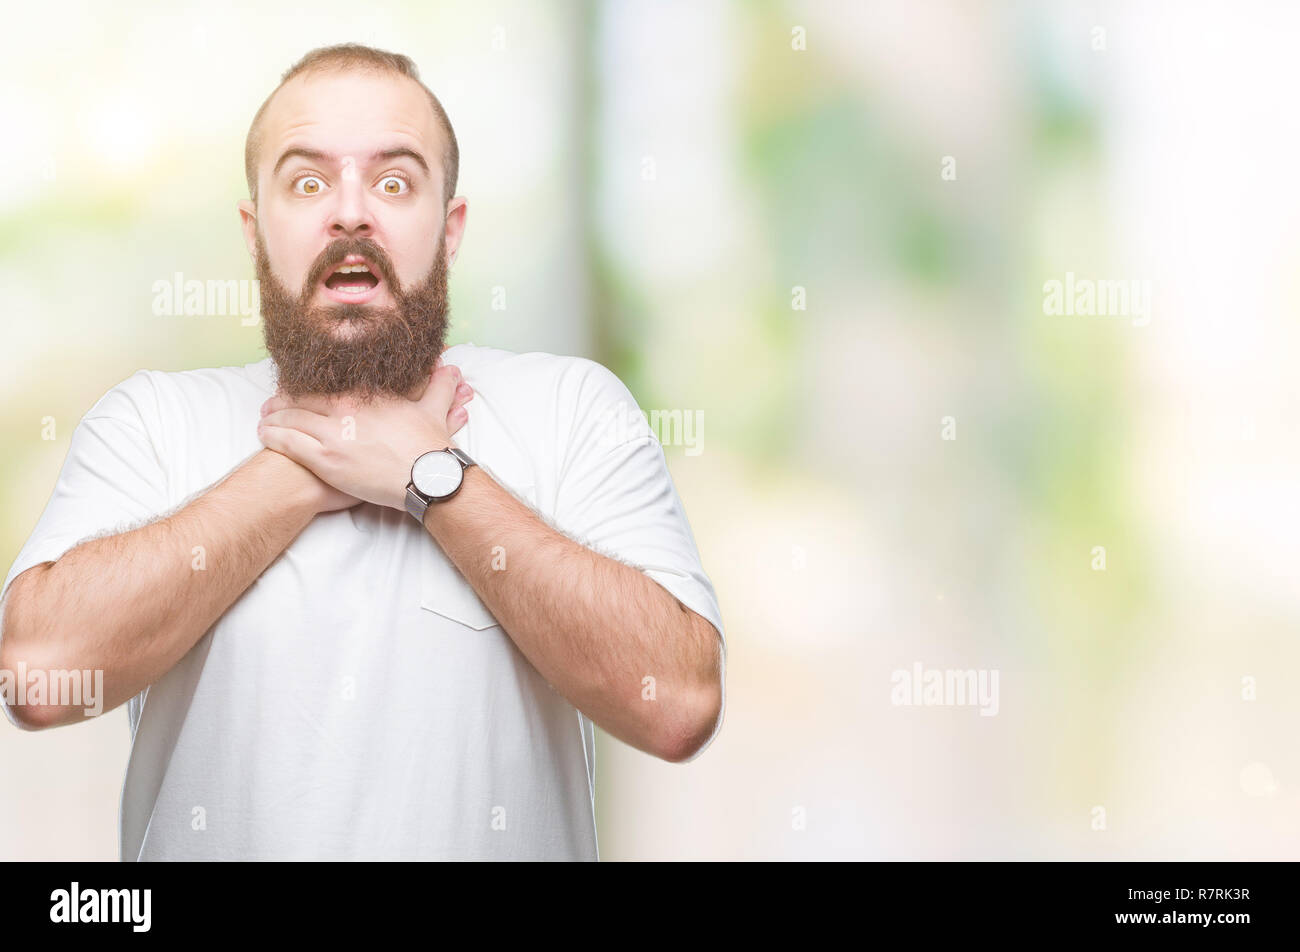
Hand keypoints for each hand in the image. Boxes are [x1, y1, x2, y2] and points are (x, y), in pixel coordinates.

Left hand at [258, 362, 472, 512]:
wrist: (428, 475)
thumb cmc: (430, 446)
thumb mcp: (435, 409)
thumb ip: (439, 385)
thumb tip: (453, 368)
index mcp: (365, 396)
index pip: (325, 385)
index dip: (305, 387)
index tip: (295, 390)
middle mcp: (344, 409)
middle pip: (302, 400)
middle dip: (282, 402)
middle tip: (270, 405)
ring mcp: (332, 434)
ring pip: (290, 420)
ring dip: (273, 419)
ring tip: (263, 421)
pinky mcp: (325, 459)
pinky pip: (289, 443)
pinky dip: (273, 437)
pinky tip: (265, 435)